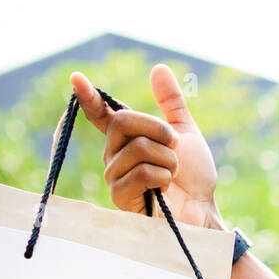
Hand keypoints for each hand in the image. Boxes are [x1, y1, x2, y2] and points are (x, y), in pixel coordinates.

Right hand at [68, 66, 221, 227]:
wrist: (203, 209)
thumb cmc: (194, 177)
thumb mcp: (185, 133)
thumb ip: (171, 103)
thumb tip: (157, 69)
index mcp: (126, 138)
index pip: (101, 114)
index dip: (89, 97)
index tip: (76, 77)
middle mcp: (114, 154)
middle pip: (122, 122)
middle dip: (158, 129)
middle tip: (175, 144)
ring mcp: (114, 176)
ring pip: (137, 148)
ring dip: (167, 158)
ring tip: (173, 173)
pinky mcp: (120, 196)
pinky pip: (141, 172)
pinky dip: (162, 176)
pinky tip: (164, 188)